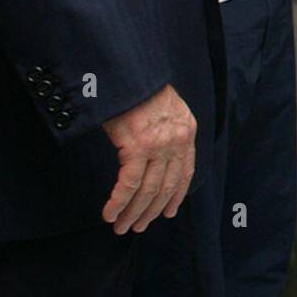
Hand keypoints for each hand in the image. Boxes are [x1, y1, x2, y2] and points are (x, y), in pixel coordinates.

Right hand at [100, 84, 195, 234]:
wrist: (127, 70)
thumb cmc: (138, 86)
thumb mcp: (164, 107)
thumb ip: (167, 129)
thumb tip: (156, 153)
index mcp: (187, 130)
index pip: (185, 173)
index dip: (176, 196)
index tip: (167, 213)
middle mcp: (177, 140)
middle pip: (165, 186)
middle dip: (150, 211)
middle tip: (137, 226)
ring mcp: (158, 145)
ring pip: (147, 190)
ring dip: (133, 212)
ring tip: (121, 226)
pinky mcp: (137, 146)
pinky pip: (128, 184)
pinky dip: (118, 202)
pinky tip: (110, 213)